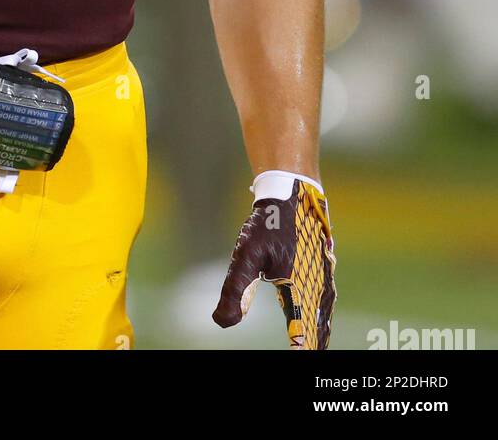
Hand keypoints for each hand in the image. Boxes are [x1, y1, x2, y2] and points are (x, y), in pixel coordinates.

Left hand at [213, 173, 335, 348]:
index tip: (299, 358)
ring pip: (324, 308)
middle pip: (317, 322)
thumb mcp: (245, 255)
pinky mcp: (324, 262)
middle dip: (314, 340)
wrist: (291, 190)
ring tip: (318, 341)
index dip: (301, 346)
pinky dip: (324, 309)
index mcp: (300, 287)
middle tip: (312, 355)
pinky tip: (321, 310)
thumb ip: (235, 290)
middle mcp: (316, 283)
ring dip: (321, 326)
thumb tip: (223, 322)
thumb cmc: (267, 223)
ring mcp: (323, 272)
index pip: (301, 329)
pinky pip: (326, 293)